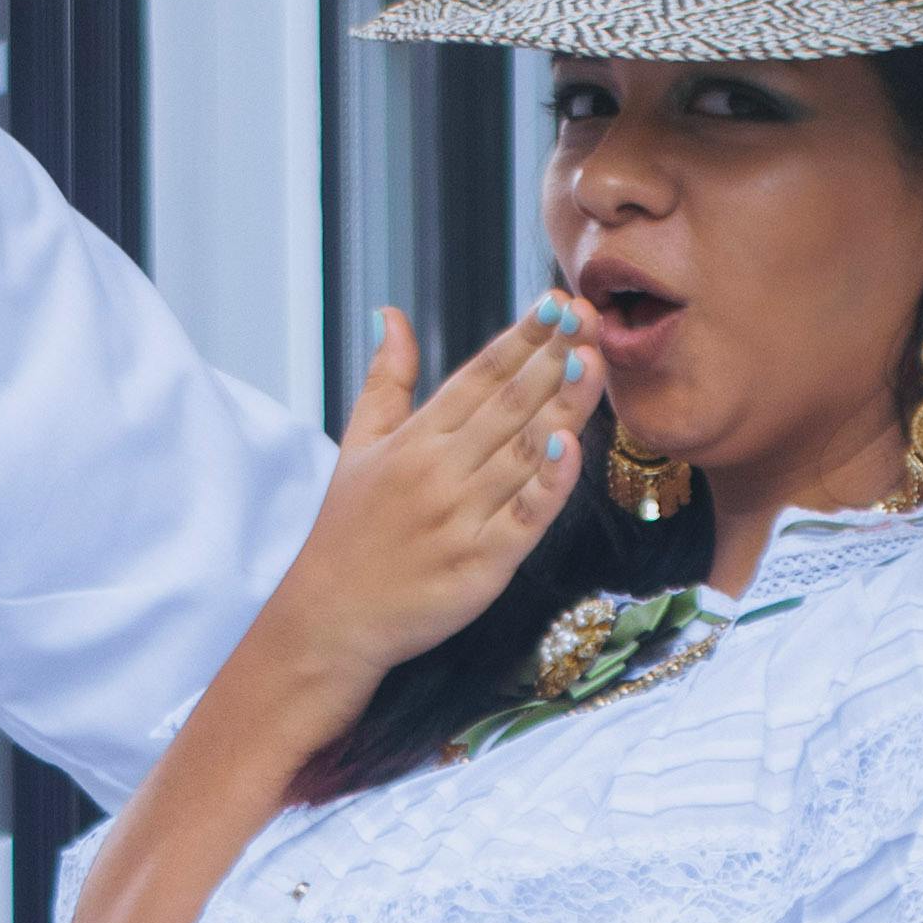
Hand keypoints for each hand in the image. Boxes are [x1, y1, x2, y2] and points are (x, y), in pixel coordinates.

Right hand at [269, 294, 594, 692]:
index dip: (521, 337)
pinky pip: (524, 517)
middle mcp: (439, 471)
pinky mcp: (480, 565)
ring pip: (523, 452)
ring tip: (593, 361)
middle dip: (551, 357)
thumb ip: (385, 379)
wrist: (329, 618)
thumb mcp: (357, 445)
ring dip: (562, 406)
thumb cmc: (347, 532)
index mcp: (415, 438)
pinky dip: (549, 483)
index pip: (478, 375)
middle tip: (588, 315)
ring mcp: (461, 518)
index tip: (556, 303)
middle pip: (507, 404)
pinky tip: (572, 447)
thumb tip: (391, 315)